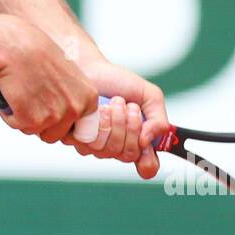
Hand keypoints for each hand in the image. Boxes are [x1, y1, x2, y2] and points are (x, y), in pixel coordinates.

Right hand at [0, 17, 100, 143]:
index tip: (49, 103)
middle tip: (31, 96)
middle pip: (55, 134)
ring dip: (24, 117)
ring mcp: (55, 116)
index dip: (60, 119)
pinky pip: (17, 125)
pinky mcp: (32, 120)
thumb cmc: (36, 54)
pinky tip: (11, 92)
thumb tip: (67, 117)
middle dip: (40, 121)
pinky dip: (9, 113)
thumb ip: (72, 96)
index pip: (78, 127)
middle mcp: (76, 109)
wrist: (14, 45)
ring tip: (22, 91)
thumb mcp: (68, 74)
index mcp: (89, 98)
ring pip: (36, 131)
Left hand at [61, 59, 171, 179]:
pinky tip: (98, 108)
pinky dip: (100, 121)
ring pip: (110, 149)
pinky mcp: (75, 138)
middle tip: (130, 106)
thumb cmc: (119, 82)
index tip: (148, 146)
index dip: (149, 161)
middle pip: (129, 154)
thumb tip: (147, 142)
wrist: (91, 67)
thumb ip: (159, 120)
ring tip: (114, 102)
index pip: (147, 167)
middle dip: (133, 126)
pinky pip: (91, 142)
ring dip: (116, 121)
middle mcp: (115, 148)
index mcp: (136, 141)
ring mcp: (94, 146)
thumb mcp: (149, 96)